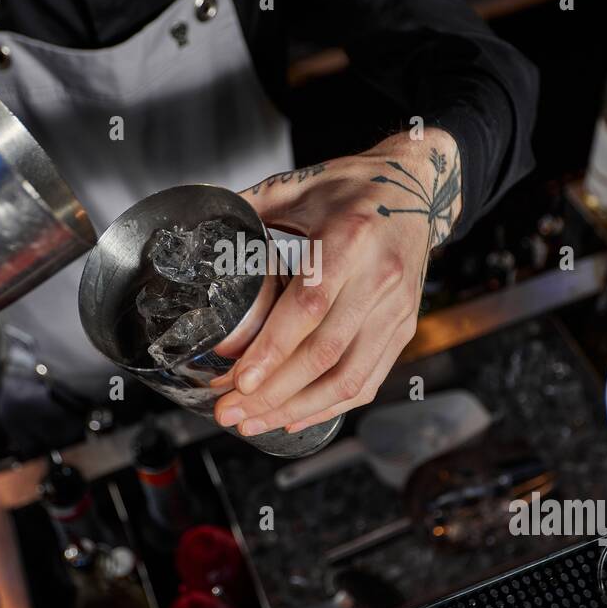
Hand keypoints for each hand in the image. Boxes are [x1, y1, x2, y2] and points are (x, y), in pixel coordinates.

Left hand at [212, 129, 462, 435]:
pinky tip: (293, 417)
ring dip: (296, 409)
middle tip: (228, 411)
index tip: (238, 379)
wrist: (414, 185)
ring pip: (349, 377)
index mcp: (349, 238)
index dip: (272, 349)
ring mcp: (397, 308)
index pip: (309, 306)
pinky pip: (369, 379)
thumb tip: (192, 235)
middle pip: (325, 353)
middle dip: (273, 392)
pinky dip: (329, 407)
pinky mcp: (404, 327)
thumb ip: (246, 212)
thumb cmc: (351, 186)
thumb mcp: (297, 186)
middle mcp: (379, 278)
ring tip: (252, 422)